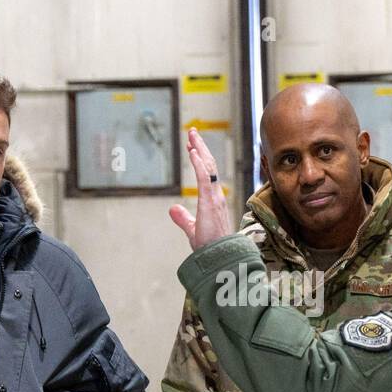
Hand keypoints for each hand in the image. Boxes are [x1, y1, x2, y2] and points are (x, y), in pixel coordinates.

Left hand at [169, 127, 233, 250]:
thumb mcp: (193, 229)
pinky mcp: (210, 202)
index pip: (207, 174)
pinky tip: (192, 151)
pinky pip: (205, 178)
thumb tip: (172, 209)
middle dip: (200, 147)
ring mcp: (215, 198)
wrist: (220, 259)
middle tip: (192, 132)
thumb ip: (183, 218)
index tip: (192, 147)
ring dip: (199, 149)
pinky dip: (199, 163)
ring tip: (191, 135)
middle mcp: (217, 195)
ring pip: (208, 167)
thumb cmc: (211, 248)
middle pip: (209, 165)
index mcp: (213, 200)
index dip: (199, 159)